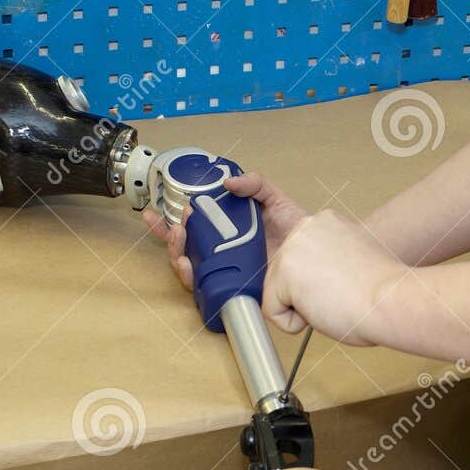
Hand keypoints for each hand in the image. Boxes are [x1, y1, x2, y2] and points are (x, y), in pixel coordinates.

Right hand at [141, 171, 307, 291]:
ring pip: (189, 266)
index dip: (169, 222)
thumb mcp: (274, 199)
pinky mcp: (232, 287)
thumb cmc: (296, 231)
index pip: (191, 227)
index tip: (155, 213)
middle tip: (175, 227)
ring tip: (180, 241)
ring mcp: (225, 270)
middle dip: (169, 238)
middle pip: (184, 248)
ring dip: (177, 253)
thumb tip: (229, 181)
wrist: (314, 255)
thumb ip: (254, 184)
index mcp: (225, 230)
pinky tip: (188, 267)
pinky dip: (191, 277)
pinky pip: (206, 286)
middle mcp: (221, 251)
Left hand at [264, 210, 404, 344]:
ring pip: (278, 293)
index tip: (345, 281)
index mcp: (325, 222)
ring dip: (304, 307)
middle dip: (306, 293)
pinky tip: (323, 309)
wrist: (392, 300)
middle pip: (284, 275)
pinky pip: (273, 312)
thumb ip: (329, 262)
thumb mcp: (353, 261)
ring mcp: (291, 247)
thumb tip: (314, 280)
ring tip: (335, 299)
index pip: (300, 258)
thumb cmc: (383, 291)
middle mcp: (305, 228)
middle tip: (340, 294)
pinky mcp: (282, 272)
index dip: (319, 281)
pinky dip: (295, 324)